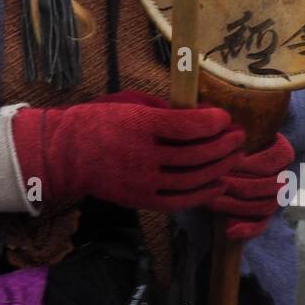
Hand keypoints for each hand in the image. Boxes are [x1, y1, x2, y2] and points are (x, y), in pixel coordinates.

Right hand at [11, 89, 245, 211]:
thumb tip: (202, 114)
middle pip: (197, 154)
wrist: (65, 153)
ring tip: (233, 157)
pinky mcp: (141, 200)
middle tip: (238, 136)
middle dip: (224, 145)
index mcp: (139, 124)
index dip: (214, 121)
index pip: (189, 126)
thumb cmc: (99, 120)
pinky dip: (204, 193)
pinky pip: (180, 201)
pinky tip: (218, 182)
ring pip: (193, 179)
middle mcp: (142, 155)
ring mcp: (142, 181)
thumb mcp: (130, 103)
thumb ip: (166, 109)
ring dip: (220, 168)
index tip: (224, 116)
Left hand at [209, 133, 295, 240]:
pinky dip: (247, 229)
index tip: (227, 163)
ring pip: (264, 205)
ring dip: (235, 205)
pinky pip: (261, 224)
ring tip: (211, 201)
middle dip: (238, 186)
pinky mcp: (264, 214)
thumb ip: (234, 128)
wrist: (224, 154)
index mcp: (281, 151)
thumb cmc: (227, 139)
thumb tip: (231, 131)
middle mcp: (283, 175)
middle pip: (268, 185)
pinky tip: (230, 231)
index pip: (274, 160)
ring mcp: (276, 197)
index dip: (249, 164)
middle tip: (213, 183)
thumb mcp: (233, 131)